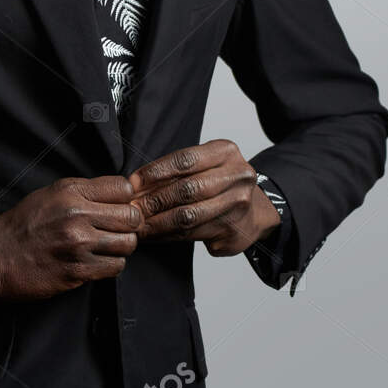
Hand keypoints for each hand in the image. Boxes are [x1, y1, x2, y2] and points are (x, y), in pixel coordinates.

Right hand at [0, 176, 141, 300]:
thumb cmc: (20, 225)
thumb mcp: (49, 195)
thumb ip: (83, 192)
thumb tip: (120, 195)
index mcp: (70, 191)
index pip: (123, 187)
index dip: (126, 199)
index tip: (119, 208)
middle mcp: (76, 215)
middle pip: (132, 217)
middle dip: (129, 225)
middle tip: (117, 231)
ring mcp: (78, 244)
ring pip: (128, 244)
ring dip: (121, 248)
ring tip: (106, 248)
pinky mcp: (77, 271)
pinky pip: (115, 267)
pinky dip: (110, 266)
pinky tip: (96, 262)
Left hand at [127, 139, 280, 256]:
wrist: (255, 210)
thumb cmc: (219, 182)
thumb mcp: (205, 164)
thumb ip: (176, 171)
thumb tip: (134, 184)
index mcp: (227, 152)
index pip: (185, 160)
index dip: (155, 172)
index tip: (133, 182)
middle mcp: (238, 177)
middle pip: (187, 189)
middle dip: (154, 200)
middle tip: (131, 208)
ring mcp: (238, 206)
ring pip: (188, 216)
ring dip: (157, 222)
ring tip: (137, 224)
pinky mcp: (233, 232)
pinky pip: (192, 235)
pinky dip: (167, 235)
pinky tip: (152, 235)